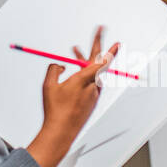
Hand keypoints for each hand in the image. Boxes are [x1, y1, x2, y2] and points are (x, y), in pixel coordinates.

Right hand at [26, 26, 119, 166]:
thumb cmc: (54, 109)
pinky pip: (90, 84)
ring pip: (91, 73)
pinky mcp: (92, 102)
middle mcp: (92, 87)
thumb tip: (60, 66)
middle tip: (98, 33)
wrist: (61, 132)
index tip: (118, 43)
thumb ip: (54, 70)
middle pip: (97, 63)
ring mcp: (93, 95)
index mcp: (84, 80)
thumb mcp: (48, 85)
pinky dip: (83, 75)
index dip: (109, 51)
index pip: (100, 62)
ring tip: (74, 49)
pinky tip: (74, 74)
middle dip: (94, 47)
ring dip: (83, 61)